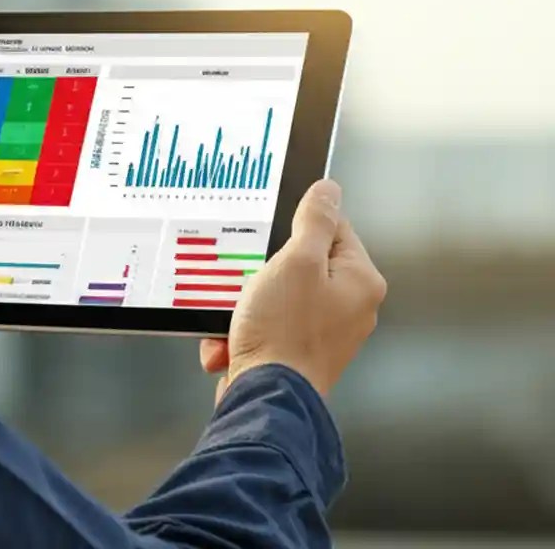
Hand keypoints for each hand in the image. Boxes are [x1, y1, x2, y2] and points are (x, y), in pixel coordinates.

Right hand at [199, 180, 386, 402]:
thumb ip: (313, 221)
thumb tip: (328, 189)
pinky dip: (241, 332)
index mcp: (360, 281)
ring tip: (234, 320)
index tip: (270, 241)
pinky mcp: (296, 355)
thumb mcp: (295, 262)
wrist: (264, 399)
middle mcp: (349, 308)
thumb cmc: (282, 333)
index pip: (333, 229)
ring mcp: (323, 334)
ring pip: (275, 297)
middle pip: (298, 264)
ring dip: (244, 306)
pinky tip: (229, 344)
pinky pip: (265, 327)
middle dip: (260, 275)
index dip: (295, 229)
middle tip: (247, 282)